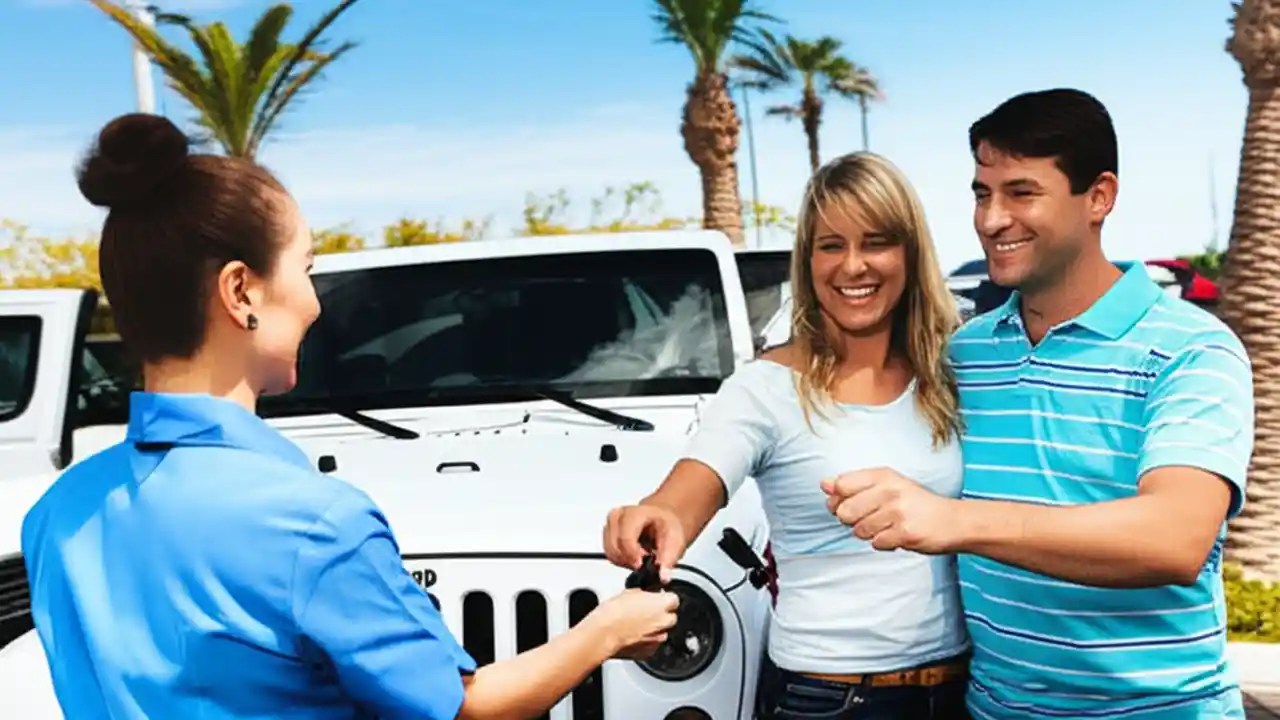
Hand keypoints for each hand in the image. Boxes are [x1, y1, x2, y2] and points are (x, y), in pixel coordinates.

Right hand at [585, 588, 679, 658]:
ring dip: (653, 628)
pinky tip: (633, 635)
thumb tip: (645, 595)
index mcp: (663, 604)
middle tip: (645, 612)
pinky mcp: (649, 652)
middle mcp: (665, 622)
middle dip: (661, 614)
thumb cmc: (613, 614)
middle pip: (670, 616)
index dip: (663, 598)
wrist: (603, 634)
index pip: (674, 599)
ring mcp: (658, 639)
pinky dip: (646, 641)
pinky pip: (652, 644)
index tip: (656, 599)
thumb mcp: (630, 592)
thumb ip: (645, 594)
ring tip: (636, 625)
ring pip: (662, 631)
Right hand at [603, 504, 686, 583]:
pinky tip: (634, 557)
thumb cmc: (666, 526)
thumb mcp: (675, 541)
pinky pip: (610, 555)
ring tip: (642, 557)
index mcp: (635, 513)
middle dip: (630, 559)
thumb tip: (663, 576)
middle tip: (646, 560)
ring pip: (611, 553)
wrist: (661, 520)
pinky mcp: (606, 535)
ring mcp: (609, 525)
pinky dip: (622, 560)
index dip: (631, 554)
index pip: (625, 537)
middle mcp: (618, 516)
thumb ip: (668, 559)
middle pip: (615, 547)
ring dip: (626, 561)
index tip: (641, 565)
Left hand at [821, 467, 962, 553]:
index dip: (838, 500)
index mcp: (882, 475)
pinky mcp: (905, 533)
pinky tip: (898, 536)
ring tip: (889, 526)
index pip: (841, 485)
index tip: (850, 504)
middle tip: (873, 518)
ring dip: (871, 533)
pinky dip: (885, 544)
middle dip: (853, 521)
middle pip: (845, 512)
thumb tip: (824, 484)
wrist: (952, 521)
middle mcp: (889, 490)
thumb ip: (854, 485)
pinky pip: (876, 544)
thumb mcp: (886, 485)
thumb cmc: (915, 504)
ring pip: (859, 531)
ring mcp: (898, 511)